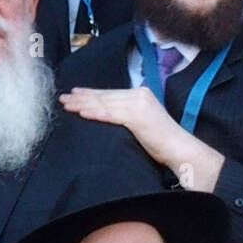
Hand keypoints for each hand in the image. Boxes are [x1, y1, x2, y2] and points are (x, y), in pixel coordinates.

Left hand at [58, 85, 223, 189]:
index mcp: (140, 94)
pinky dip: (96, 114)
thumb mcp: (140, 122)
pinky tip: (82, 114)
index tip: (74, 93)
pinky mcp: (138, 117)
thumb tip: (105, 113)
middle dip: (82, 97)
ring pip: (105, 104)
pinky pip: (112, 115)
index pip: (109, 93)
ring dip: (83, 105)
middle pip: (104, 96)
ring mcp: (139, 105)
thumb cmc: (160, 141)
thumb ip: (126, 114)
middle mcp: (139, 95)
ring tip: (67, 105)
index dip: (90, 93)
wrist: (180, 149)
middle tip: (63, 97)